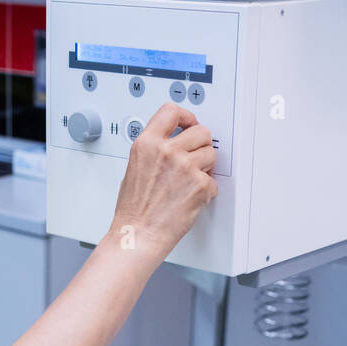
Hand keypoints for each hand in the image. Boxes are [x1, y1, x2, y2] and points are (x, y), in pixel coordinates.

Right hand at [107, 103, 217, 257]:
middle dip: (201, 145)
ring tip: (191, 181)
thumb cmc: (133, 209)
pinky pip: (213, 180)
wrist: (138, 234)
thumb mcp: (134, 167)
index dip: (186, 116)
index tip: (189, 122)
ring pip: (211, 154)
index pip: (171, 111)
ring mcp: (185, 167)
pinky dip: (206, 190)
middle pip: (201, 131)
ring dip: (205, 167)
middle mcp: (166, 151)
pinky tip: (191, 197)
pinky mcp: (199, 184)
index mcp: (147, 144)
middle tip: (195, 157)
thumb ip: (153, 150)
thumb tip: (171, 143)